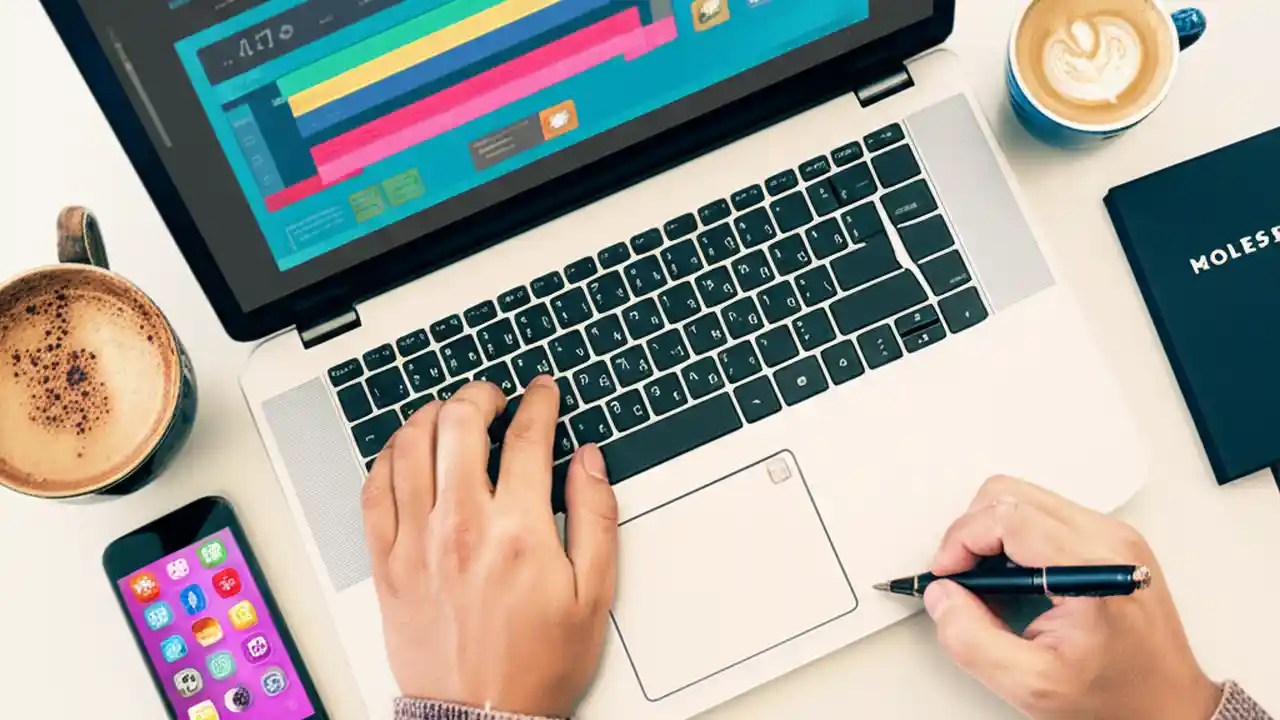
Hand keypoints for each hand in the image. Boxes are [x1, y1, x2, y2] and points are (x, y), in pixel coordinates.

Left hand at [361, 378, 618, 716]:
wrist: (484, 719)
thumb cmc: (538, 664)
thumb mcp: (594, 595)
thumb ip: (596, 517)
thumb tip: (588, 461)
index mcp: (519, 532)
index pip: (525, 438)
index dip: (537, 402)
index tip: (541, 393)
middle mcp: (462, 527)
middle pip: (458, 425)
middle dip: (480, 396)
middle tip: (494, 396)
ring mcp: (417, 542)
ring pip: (409, 446)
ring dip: (431, 415)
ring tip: (449, 415)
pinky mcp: (388, 563)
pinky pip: (373, 491)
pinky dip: (387, 458)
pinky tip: (404, 452)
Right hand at [925, 476, 1220, 719]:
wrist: (1170, 707)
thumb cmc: (1117, 700)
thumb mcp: (1031, 685)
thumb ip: (972, 639)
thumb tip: (943, 595)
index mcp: (1093, 570)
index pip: (1008, 517)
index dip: (962, 538)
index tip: (945, 572)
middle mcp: (1108, 540)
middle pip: (1012, 494)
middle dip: (972, 531)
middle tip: (961, 575)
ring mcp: (1114, 535)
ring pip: (1025, 498)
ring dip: (993, 533)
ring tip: (990, 581)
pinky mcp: (1111, 540)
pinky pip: (1046, 514)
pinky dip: (1016, 538)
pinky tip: (1018, 578)